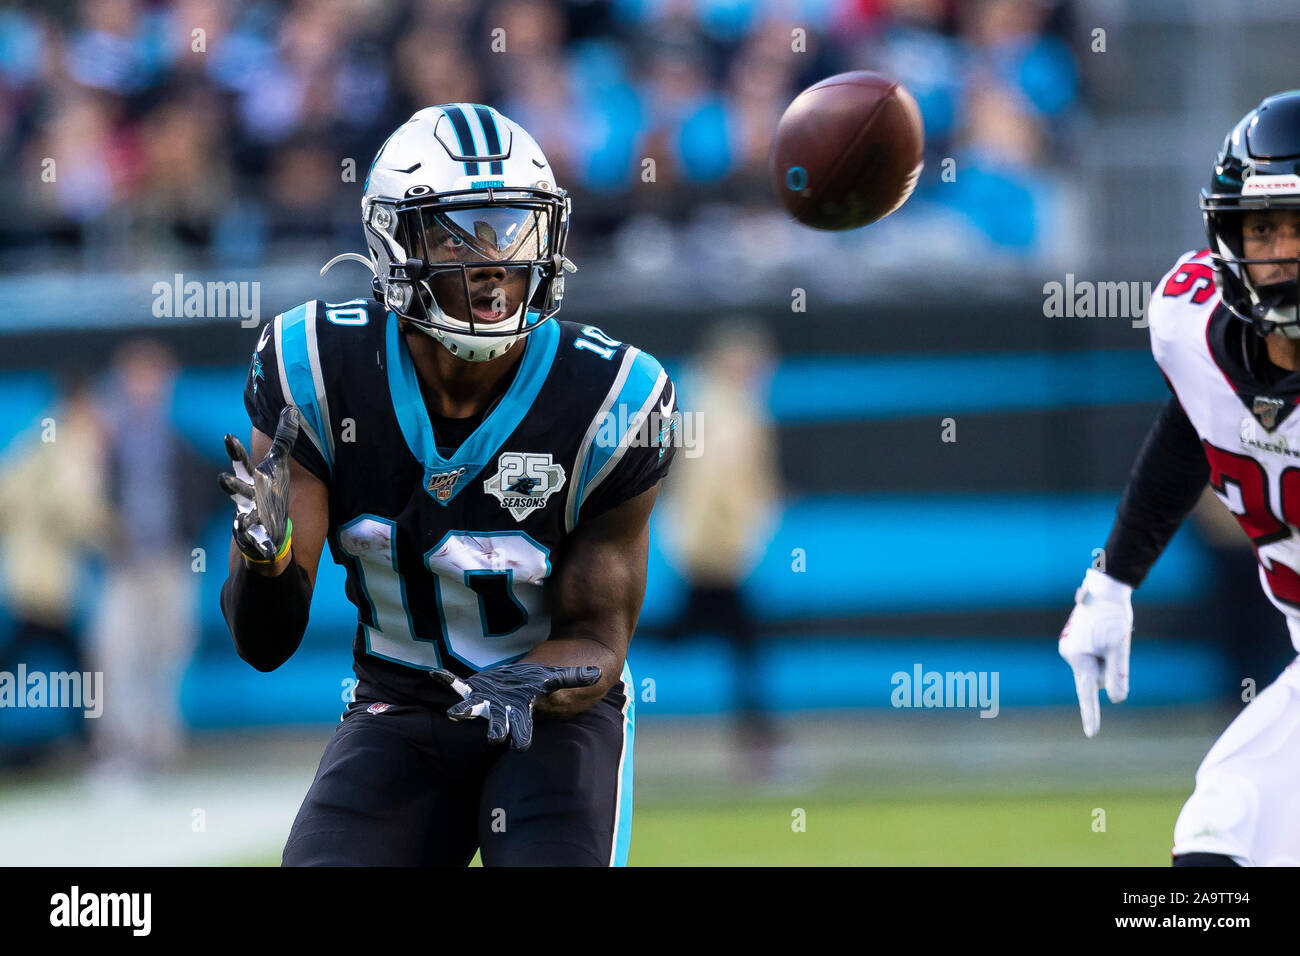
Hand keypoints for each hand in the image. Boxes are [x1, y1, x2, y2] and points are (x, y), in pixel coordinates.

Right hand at [219, 406, 298, 564]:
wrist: (266, 527)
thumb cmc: (270, 491)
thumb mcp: (278, 466)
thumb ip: (283, 439)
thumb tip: (291, 409)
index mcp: (252, 481)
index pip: (242, 464)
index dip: (234, 451)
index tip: (227, 436)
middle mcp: (247, 498)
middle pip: (236, 490)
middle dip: (230, 485)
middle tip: (223, 478)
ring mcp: (249, 518)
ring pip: (242, 517)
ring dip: (240, 519)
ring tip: (239, 520)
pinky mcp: (256, 537)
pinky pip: (254, 540)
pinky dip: (254, 541)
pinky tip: (257, 543)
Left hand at [430, 662, 601, 750]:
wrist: (525, 682)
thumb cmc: (543, 682)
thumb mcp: (556, 677)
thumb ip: (573, 677)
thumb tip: (596, 674)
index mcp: (523, 712)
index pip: (523, 728)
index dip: (521, 735)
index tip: (520, 746)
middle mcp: (502, 712)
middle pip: (498, 725)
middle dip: (495, 731)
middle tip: (493, 740)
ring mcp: (486, 701)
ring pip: (474, 709)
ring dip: (464, 711)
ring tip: (454, 714)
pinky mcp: (474, 688)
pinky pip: (458, 685)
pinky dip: (448, 680)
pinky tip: (436, 674)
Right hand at [1059, 568, 1132, 737]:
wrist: (1105, 588)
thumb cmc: (1112, 617)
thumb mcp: (1120, 648)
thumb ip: (1118, 675)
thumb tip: (1116, 699)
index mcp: (1077, 657)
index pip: (1087, 692)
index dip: (1091, 714)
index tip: (1092, 734)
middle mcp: (1068, 653)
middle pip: (1095, 676)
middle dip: (1107, 668)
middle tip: (1115, 642)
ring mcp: (1070, 646)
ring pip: (1095, 666)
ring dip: (1105, 658)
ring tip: (1110, 634)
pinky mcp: (1075, 640)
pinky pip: (1092, 656)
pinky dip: (1101, 651)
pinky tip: (1104, 632)